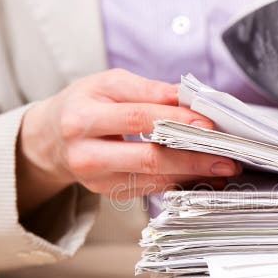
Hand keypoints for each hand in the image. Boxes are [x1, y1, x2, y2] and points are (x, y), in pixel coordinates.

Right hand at [16, 68, 239, 213]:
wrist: (51, 137)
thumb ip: (148, 90)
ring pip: (152, 179)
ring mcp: (95, 179)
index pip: (139, 118)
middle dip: (192, 158)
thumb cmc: (85, 103)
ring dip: (192, 174)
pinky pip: (150, 188)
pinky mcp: (108, 192)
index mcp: (82, 118)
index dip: (177, 121)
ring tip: (222, 166)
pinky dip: (179, 181)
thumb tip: (188, 97)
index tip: (210, 123)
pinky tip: (201, 175)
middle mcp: (85, 153)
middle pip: (148, 158)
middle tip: (226, 157)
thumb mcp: (108, 84)